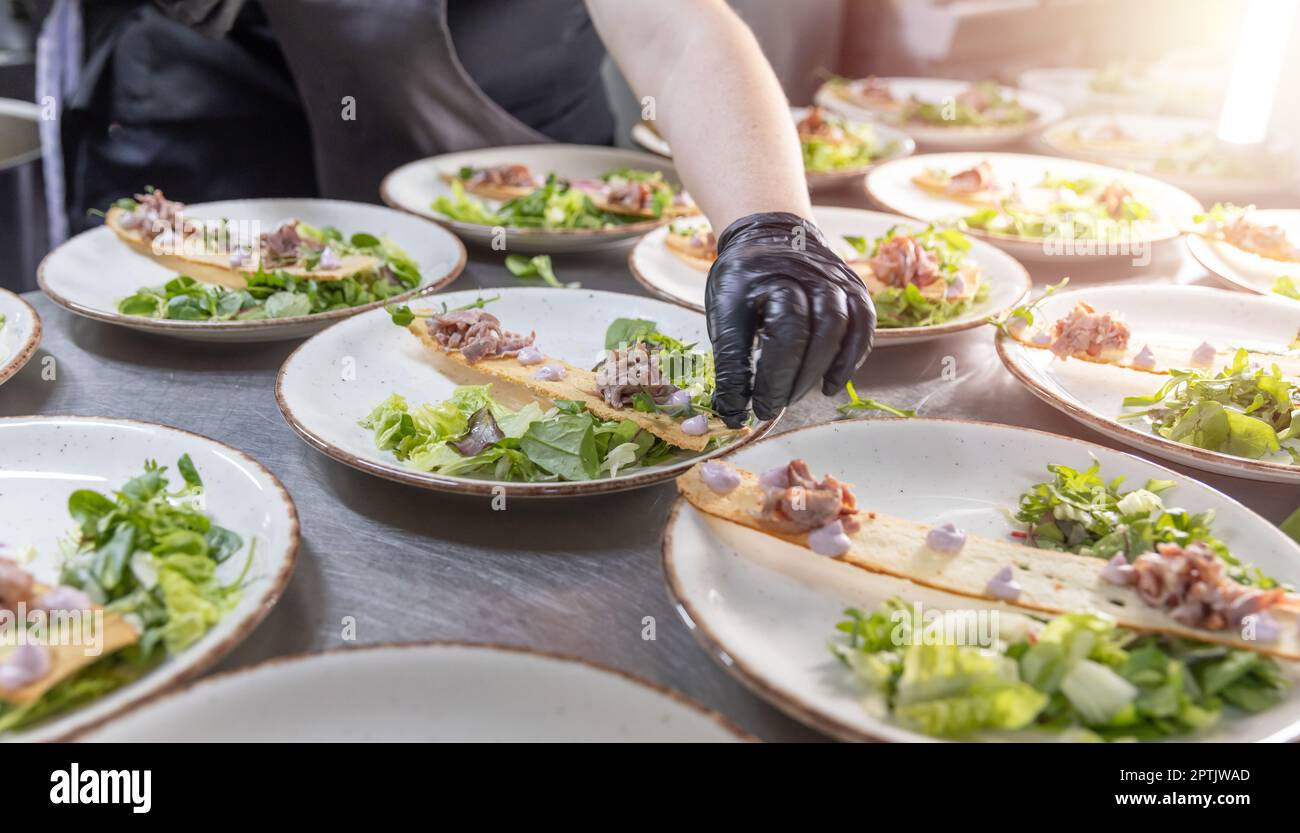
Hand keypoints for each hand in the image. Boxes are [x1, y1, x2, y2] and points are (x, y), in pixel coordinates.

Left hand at [705, 211, 875, 426]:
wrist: (772, 233)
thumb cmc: (744, 280)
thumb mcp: (723, 312)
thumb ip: (730, 361)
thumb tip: (732, 411)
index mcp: (762, 276)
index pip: (777, 333)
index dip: (769, 378)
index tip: (754, 407)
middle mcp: (803, 273)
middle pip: (811, 331)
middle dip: (792, 379)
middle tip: (773, 406)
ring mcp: (833, 278)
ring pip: (839, 326)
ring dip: (821, 370)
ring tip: (798, 397)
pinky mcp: (852, 287)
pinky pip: (863, 324)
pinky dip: (852, 357)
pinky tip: (833, 383)